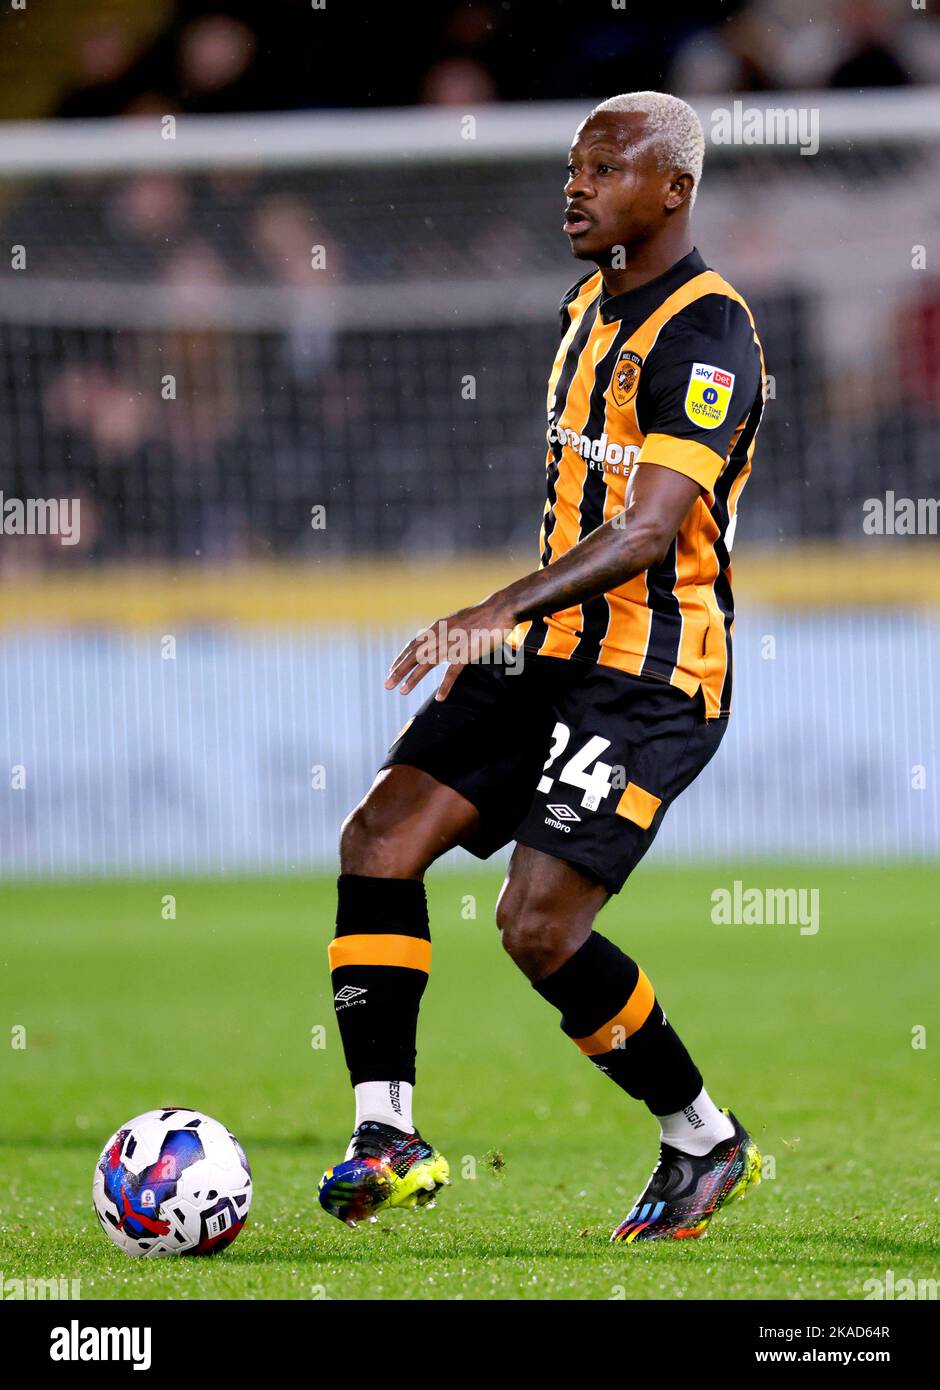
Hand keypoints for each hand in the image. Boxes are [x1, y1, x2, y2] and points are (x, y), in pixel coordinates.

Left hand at [384, 596, 517, 700]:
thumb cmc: (481, 616)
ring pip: (426, 664)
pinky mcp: (466, 653)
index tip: (392, 670)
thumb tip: (438, 636)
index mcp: (437, 628)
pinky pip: (453, 672)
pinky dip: (445, 685)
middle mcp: (440, 636)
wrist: (498, 610)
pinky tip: (439, 697)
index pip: (413, 645)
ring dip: (412, 679)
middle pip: (414, 656)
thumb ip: (446, 630)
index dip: (401, 658)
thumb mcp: (457, 620)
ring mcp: (451, 645)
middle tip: (387, 684)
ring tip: (402, 691)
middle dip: (399, 671)